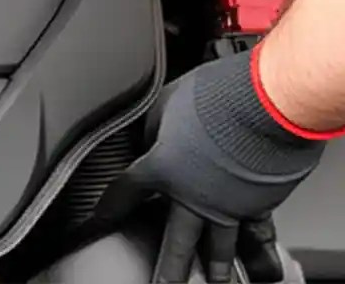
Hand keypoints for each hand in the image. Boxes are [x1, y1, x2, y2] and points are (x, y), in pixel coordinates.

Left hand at [90, 48, 323, 282]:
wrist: (265, 105)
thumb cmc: (212, 98)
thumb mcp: (165, 105)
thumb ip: (154, 128)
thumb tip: (151, 138)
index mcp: (160, 170)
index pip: (124, 194)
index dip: (109, 208)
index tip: (99, 221)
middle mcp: (193, 197)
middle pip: (175, 241)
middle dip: (167, 268)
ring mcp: (229, 204)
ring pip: (218, 245)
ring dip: (213, 268)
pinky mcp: (260, 202)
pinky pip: (257, 231)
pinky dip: (259, 248)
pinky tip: (260, 263)